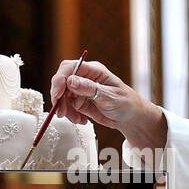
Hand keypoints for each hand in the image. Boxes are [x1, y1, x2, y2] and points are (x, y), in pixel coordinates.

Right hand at [47, 58, 165, 148]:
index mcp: (93, 70)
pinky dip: (70, 115)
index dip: (60, 79)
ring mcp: (80, 89)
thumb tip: (70, 81)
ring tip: (77, 120)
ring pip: (62, 96)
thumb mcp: (110, 96)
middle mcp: (84, 77)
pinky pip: (67, 106)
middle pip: (62, 81)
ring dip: (65, 109)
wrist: (130, 118)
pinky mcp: (79, 101)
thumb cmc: (126, 103)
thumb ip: (90, 88)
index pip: (69, 68)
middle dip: (59, 97)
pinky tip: (81, 120)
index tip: (58, 94)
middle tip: (61, 112)